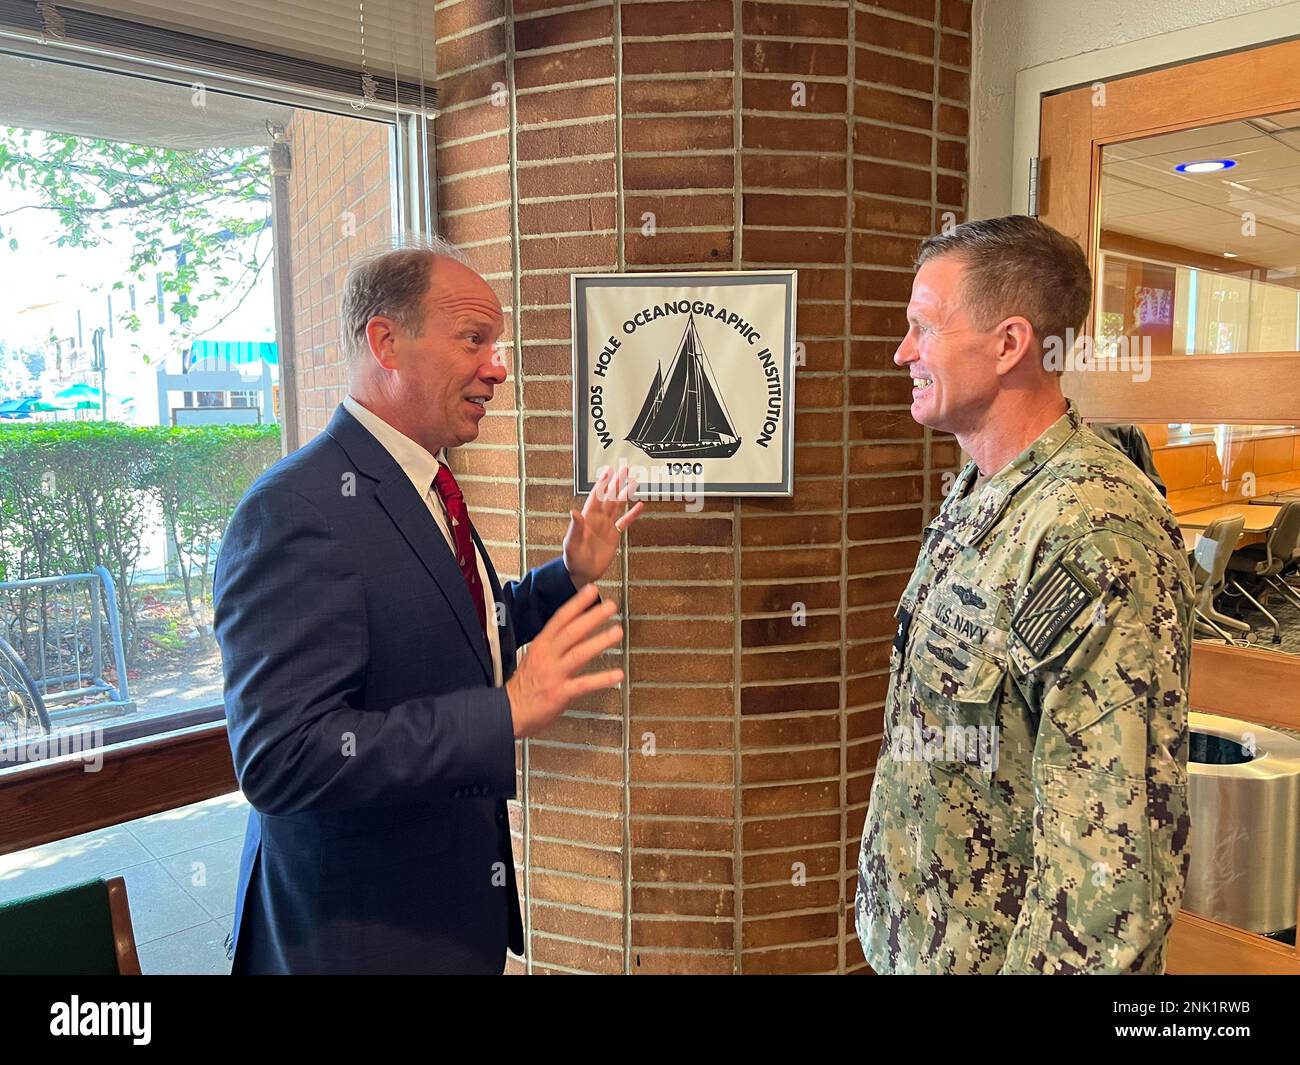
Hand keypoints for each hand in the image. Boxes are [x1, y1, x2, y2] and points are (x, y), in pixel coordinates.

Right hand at [505, 584, 622, 738]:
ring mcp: (553, 674)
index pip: (560, 618)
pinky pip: (584, 684)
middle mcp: (547, 656)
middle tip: (611, 606)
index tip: (592, 590)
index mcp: (541, 645)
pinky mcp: (560, 693)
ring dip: (599, 642)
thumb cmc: (525, 685)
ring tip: (617, 632)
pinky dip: (602, 679)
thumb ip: (557, 643)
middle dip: (592, 616)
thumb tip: (580, 627)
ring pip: (579, 654)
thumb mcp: (537, 657)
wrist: (509, 712)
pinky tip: (617, 675)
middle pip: (571, 631)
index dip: (577, 603)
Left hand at [563, 466, 644, 587]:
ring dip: (625, 494)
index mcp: (587, 519)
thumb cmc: (573, 560)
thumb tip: (573, 512)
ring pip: (618, 506)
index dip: (602, 484)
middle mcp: (598, 519)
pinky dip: (632, 514)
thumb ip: (575, 528)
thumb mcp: (571, 544)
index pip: (596, 497)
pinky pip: (625, 522)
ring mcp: (606, 526)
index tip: (608, 472)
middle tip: (624, 470)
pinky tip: (639, 505)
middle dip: (617, 483)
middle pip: (609, 497)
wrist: (581, 573)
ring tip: (634, 482)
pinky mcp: (614, 536)